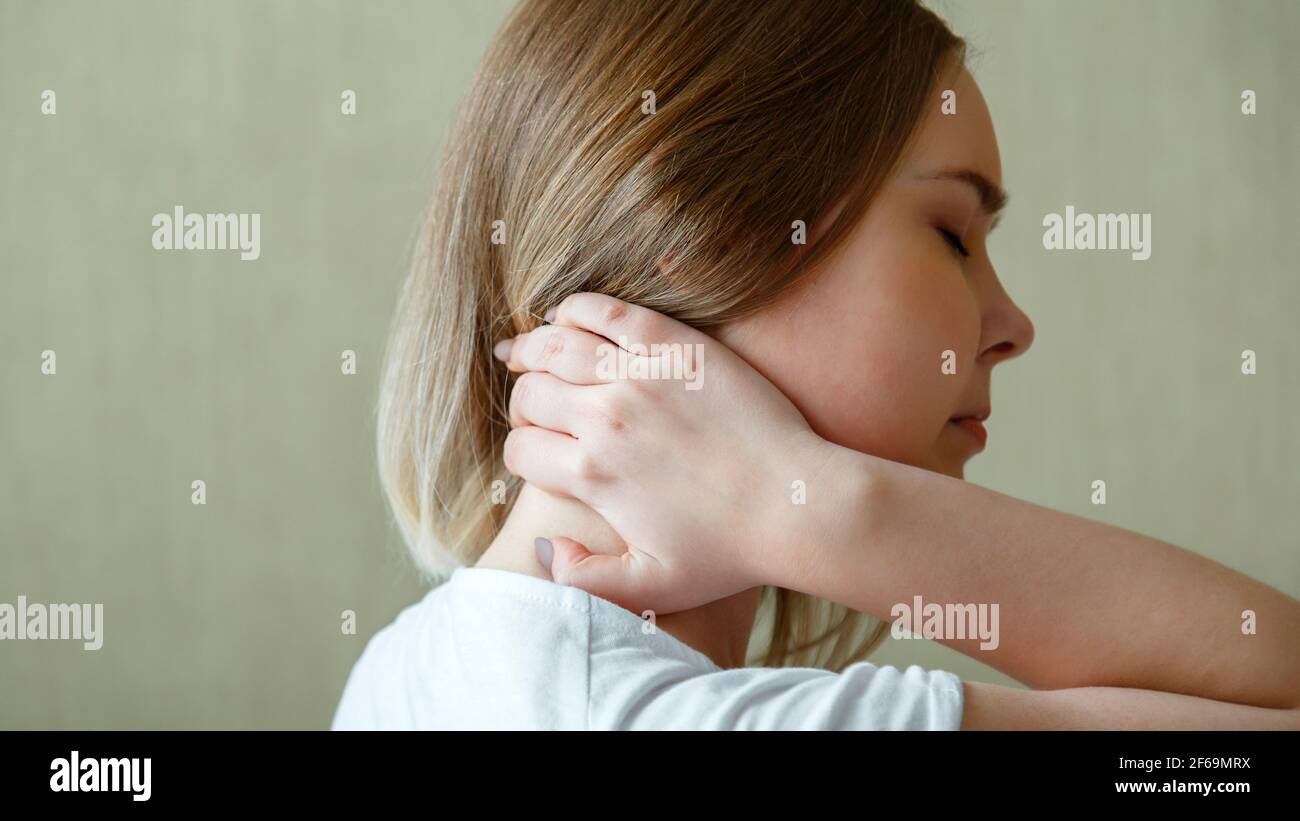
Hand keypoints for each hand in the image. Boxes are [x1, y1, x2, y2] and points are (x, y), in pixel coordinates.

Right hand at [496, 292, 831, 614]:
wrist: (796, 504)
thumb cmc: (730, 551)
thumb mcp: (653, 587)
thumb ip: (586, 579)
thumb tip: (546, 544)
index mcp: (593, 475)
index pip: (522, 450)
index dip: (521, 453)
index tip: (536, 452)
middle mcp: (606, 420)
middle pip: (531, 395)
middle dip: (522, 403)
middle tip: (532, 405)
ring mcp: (640, 376)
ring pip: (556, 347)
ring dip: (531, 349)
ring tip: (523, 352)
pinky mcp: (675, 345)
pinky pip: (606, 312)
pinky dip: (575, 310)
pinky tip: (566, 317)